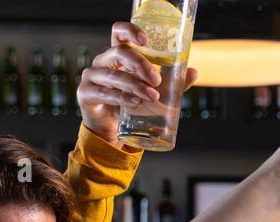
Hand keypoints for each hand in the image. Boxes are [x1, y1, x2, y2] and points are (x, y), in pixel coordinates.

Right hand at [76, 21, 198, 146]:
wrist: (112, 132)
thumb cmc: (132, 106)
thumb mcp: (154, 93)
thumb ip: (172, 83)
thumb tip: (193, 72)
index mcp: (117, 55)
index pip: (119, 33)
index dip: (130, 31)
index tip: (146, 40)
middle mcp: (103, 62)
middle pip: (119, 52)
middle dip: (140, 64)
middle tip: (156, 80)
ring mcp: (92, 76)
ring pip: (115, 75)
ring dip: (135, 85)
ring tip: (151, 96)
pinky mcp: (86, 93)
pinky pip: (105, 93)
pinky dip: (122, 97)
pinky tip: (135, 102)